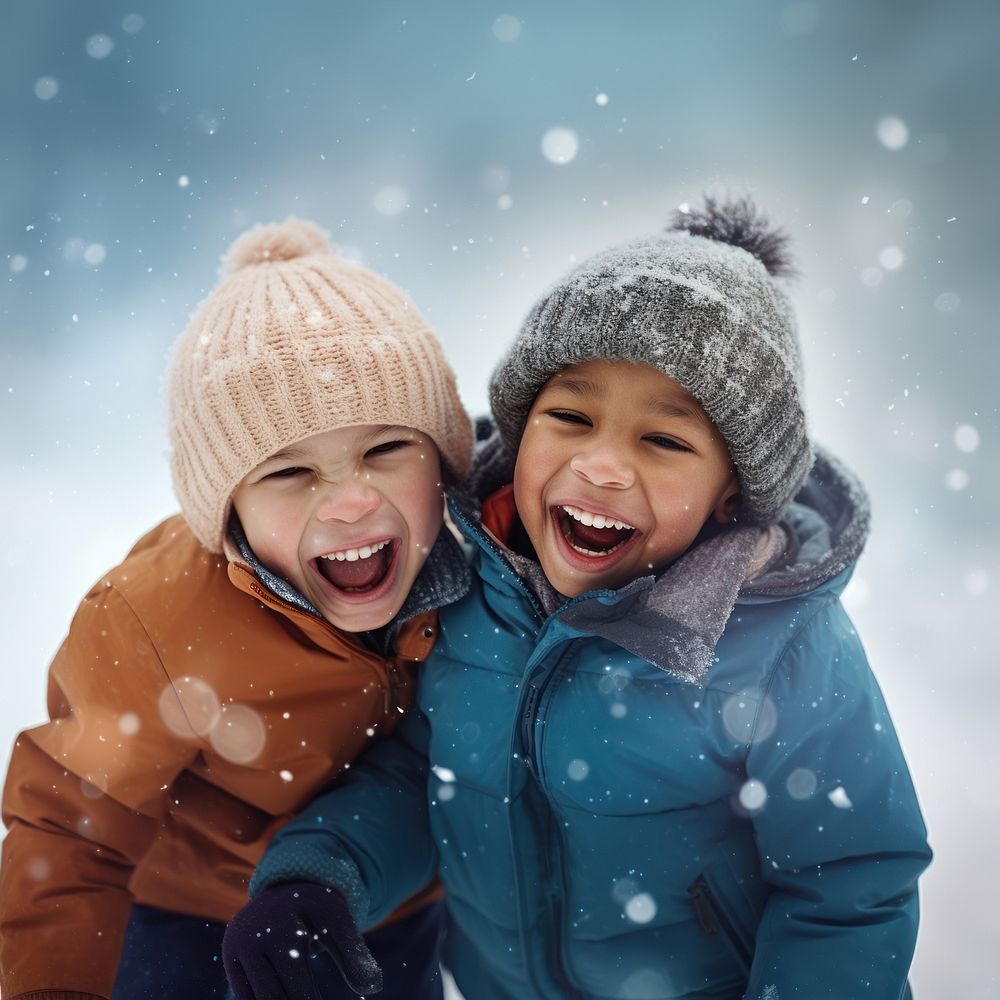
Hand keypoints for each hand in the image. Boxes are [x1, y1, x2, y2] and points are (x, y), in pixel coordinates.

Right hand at [223, 880, 382, 997]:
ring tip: (302, 997)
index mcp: (282, 927)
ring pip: (256, 999)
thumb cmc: (317, 910)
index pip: (297, 985)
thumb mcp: (338, 923)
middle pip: (272, 997)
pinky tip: (281, 996)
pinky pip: (243, 994)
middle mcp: (252, 936)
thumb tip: (373, 988)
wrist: (284, 887)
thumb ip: (355, 955)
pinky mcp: (228, 957)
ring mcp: (236, 947)